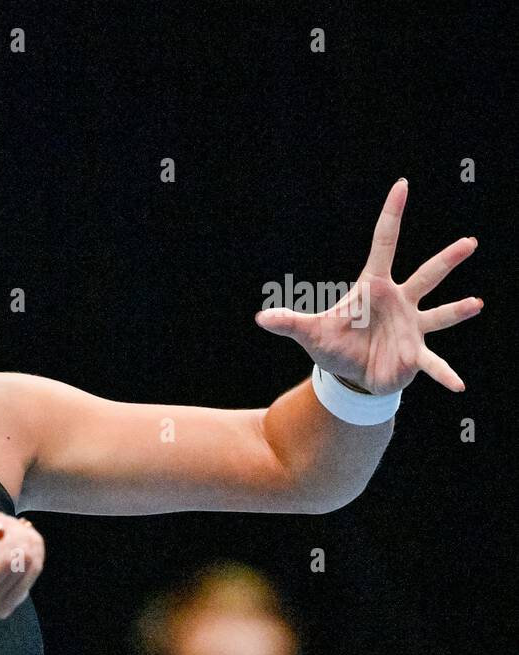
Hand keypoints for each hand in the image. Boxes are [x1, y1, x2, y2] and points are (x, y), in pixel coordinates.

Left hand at [254, 179, 481, 393]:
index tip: (401, 185)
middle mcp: (399, 302)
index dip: (391, 215)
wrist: (350, 373)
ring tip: (476, 303)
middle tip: (469, 242)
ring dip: (458, 310)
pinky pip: (432, 363)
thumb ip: (289, 322)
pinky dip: (444, 374)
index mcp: (373, 287)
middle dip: (447, 259)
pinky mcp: (414, 355)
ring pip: (439, 313)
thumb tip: (261, 318)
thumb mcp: (310, 332)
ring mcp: (411, 327)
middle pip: (426, 275)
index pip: (384, 243)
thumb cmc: (334, 344)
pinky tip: (459, 386)